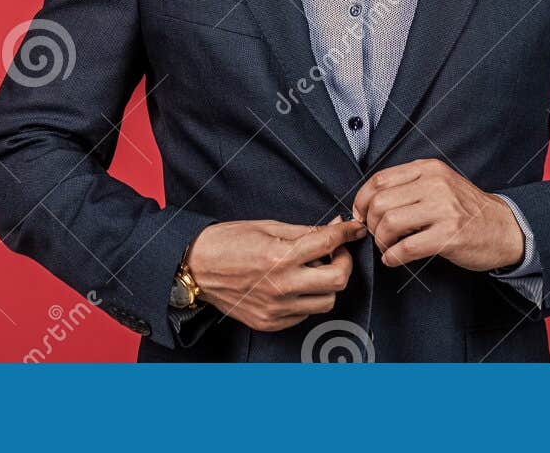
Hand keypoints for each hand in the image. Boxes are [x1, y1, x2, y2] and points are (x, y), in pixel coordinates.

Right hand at [184, 216, 365, 331]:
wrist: (195, 267)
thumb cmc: (227, 242)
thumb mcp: (267, 227)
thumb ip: (304, 231)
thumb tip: (333, 229)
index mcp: (280, 256)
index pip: (328, 244)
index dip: (347, 234)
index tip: (355, 230)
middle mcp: (281, 286)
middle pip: (338, 281)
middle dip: (343, 263)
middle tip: (335, 252)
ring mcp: (277, 309)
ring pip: (326, 302)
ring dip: (327, 284)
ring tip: (312, 270)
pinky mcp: (270, 323)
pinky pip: (305, 314)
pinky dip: (307, 299)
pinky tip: (294, 285)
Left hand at [351, 158, 523, 270]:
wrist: (506, 228)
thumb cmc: (467, 210)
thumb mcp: (440, 185)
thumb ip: (409, 187)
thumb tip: (368, 203)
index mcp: (428, 169)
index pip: (379, 180)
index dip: (361, 200)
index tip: (360, 215)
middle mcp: (435, 184)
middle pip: (380, 202)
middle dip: (370, 224)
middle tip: (376, 235)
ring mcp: (444, 209)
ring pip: (390, 223)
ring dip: (381, 241)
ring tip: (387, 248)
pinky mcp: (450, 235)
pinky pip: (407, 247)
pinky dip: (393, 257)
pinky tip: (394, 259)